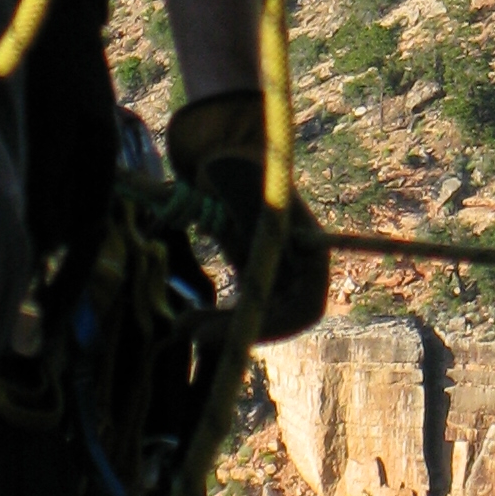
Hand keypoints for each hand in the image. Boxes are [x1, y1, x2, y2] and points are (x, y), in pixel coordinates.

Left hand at [167, 88, 329, 340]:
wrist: (227, 161)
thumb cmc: (238, 167)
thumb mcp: (239, 182)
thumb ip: (243, 209)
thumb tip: (254, 250)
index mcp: (310, 248)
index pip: (305, 305)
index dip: (275, 326)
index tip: (237, 332)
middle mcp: (299, 269)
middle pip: (279, 320)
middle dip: (239, 331)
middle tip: (195, 333)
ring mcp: (278, 275)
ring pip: (256, 320)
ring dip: (223, 329)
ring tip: (183, 326)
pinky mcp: (255, 278)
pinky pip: (241, 311)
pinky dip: (217, 319)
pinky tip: (188, 319)